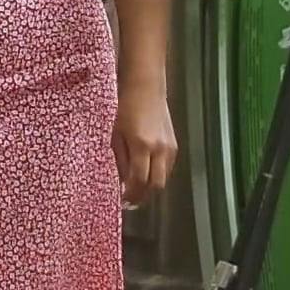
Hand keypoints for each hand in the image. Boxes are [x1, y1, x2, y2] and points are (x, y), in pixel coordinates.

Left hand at [113, 87, 176, 206]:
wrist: (146, 88)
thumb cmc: (126, 107)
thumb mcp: (115, 135)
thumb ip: (120, 160)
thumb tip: (122, 181)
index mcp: (141, 146)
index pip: (139, 181)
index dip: (132, 195)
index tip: (123, 201)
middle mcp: (159, 149)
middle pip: (156, 185)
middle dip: (143, 196)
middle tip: (131, 200)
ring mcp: (169, 147)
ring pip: (163, 178)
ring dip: (151, 186)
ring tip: (137, 187)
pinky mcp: (174, 144)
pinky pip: (167, 167)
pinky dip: (157, 174)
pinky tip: (147, 172)